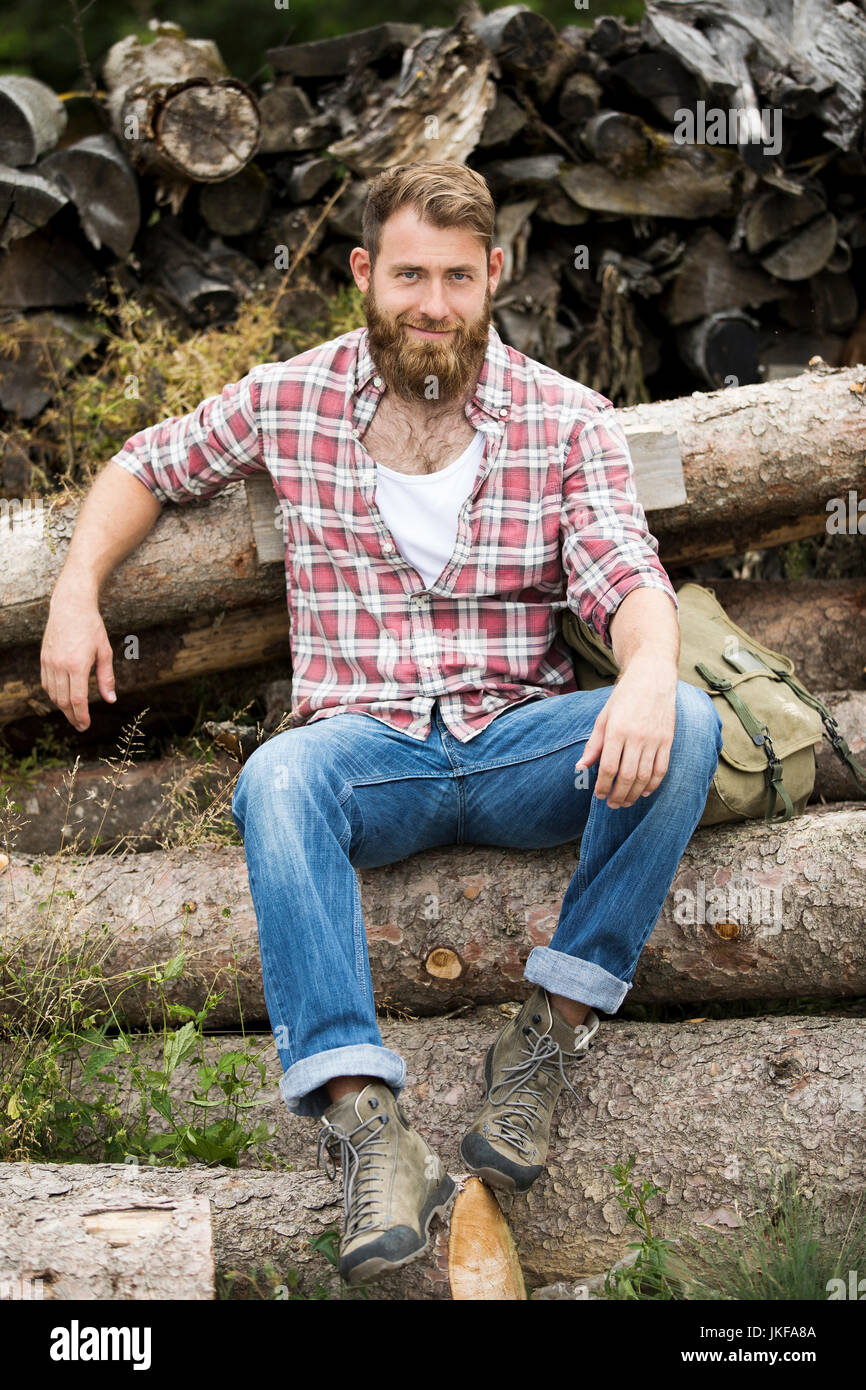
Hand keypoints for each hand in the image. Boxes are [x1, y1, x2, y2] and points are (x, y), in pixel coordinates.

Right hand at [40, 591, 116, 731]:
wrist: (70, 606)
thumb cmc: (92, 627)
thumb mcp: (105, 651)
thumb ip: (107, 677)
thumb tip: (111, 699)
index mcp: (77, 664)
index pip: (77, 698)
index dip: (81, 715)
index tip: (86, 725)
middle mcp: (60, 665)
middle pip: (63, 700)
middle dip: (72, 716)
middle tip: (81, 725)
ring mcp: (49, 662)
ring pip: (53, 694)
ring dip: (62, 707)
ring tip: (74, 714)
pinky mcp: (43, 659)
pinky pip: (46, 683)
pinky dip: (54, 695)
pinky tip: (63, 699)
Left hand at [575, 656, 676, 807]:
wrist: (652, 677)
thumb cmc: (624, 697)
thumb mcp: (603, 717)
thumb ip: (594, 744)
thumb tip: (581, 767)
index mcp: (617, 730)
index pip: (608, 767)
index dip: (603, 786)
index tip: (599, 795)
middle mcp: (637, 737)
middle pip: (627, 776)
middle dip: (618, 795)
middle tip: (611, 804)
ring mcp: (655, 739)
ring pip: (645, 776)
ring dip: (634, 794)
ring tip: (625, 802)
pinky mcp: (668, 740)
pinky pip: (661, 769)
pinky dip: (653, 784)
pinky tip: (643, 792)